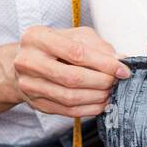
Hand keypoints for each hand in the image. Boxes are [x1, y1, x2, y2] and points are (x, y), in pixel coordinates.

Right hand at [7, 25, 130, 117]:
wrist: (24, 63)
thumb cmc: (53, 46)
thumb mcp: (73, 35)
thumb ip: (96, 45)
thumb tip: (119, 60)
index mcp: (37, 38)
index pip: (76, 52)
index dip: (103, 63)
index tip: (122, 69)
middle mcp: (28, 61)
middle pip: (72, 77)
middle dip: (101, 81)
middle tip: (117, 81)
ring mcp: (29, 85)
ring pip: (70, 97)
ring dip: (96, 97)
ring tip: (110, 91)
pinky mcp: (36, 103)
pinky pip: (67, 111)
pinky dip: (89, 109)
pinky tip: (100, 103)